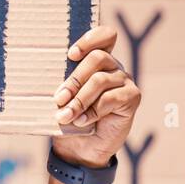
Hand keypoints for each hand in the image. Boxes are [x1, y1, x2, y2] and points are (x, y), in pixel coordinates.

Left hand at [50, 25, 140, 169]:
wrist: (81, 147)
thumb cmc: (69, 116)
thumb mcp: (63, 97)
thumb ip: (64, 84)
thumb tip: (52, 82)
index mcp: (98, 60)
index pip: (105, 36)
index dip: (90, 39)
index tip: (70, 54)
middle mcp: (114, 66)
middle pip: (97, 58)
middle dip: (74, 79)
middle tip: (58, 99)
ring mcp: (125, 80)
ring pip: (100, 80)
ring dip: (79, 100)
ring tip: (65, 115)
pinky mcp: (132, 97)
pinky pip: (111, 98)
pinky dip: (93, 111)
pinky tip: (82, 121)